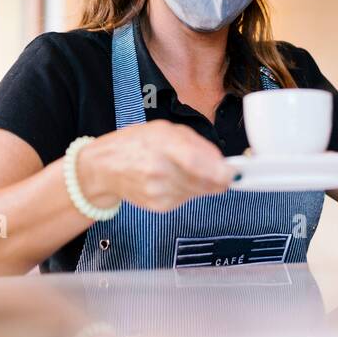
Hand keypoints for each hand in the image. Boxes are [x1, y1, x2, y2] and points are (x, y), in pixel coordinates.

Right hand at [73, 120, 233, 212]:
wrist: (104, 167)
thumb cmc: (135, 144)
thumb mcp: (165, 130)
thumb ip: (195, 143)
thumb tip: (221, 161)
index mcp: (161, 143)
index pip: (195, 161)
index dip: (218, 171)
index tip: (232, 173)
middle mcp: (159, 169)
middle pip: (203, 182)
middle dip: (218, 178)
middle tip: (223, 172)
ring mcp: (158, 191)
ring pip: (199, 192)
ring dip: (202, 184)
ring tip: (185, 170)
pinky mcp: (158, 206)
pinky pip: (186, 199)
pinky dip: (188, 191)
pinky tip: (174, 180)